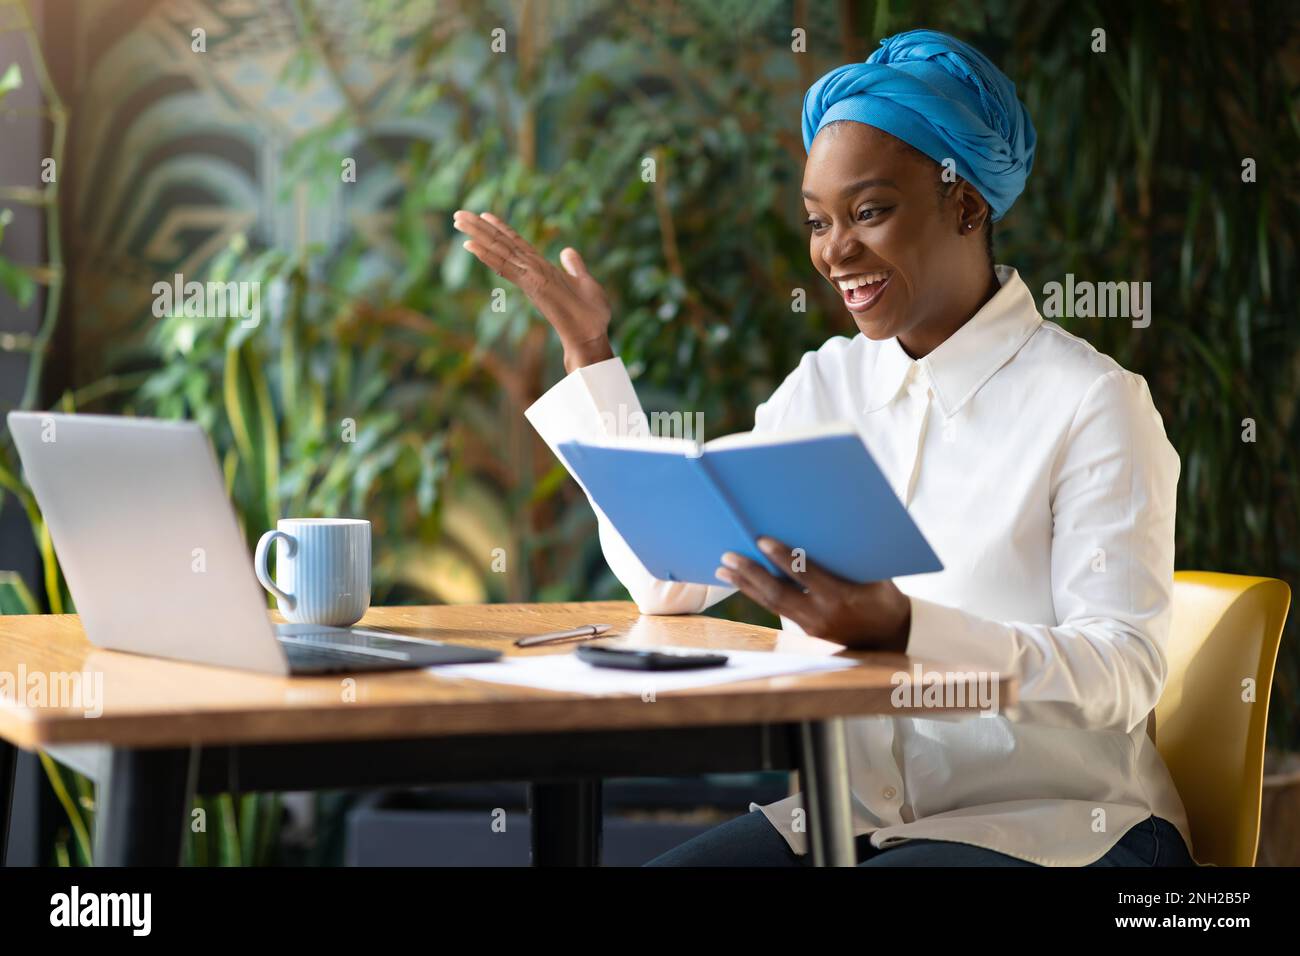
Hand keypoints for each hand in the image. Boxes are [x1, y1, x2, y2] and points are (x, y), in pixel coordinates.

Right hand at [451, 210, 612, 370]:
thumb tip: (567, 251)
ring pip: (499, 252)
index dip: (502, 228)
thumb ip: (574, 266)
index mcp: (542, 268)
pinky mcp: (531, 286)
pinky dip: (488, 256)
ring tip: (457, 221)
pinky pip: (505, 268)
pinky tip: (470, 245)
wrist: (592, 337)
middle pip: (502, 244)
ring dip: (478, 236)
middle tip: (457, 214)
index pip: (518, 243)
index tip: (485, 214)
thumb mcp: (585, 282)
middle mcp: (531, 271)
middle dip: (480, 229)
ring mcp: (529, 278)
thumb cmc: (590, 315)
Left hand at [714, 536, 911, 651]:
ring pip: (772, 604)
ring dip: (746, 585)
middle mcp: (822, 614)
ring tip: (723, 570)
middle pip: (778, 592)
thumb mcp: (869, 571)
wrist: (892, 634)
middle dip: (750, 573)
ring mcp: (812, 626)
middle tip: (728, 556)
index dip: (782, 557)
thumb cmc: (881, 593)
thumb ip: (841, 556)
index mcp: (840, 595)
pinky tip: (743, 583)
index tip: (761, 540)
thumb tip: (815, 525)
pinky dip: (757, 595)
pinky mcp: (807, 631)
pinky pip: (777, 610)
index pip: (805, 573)